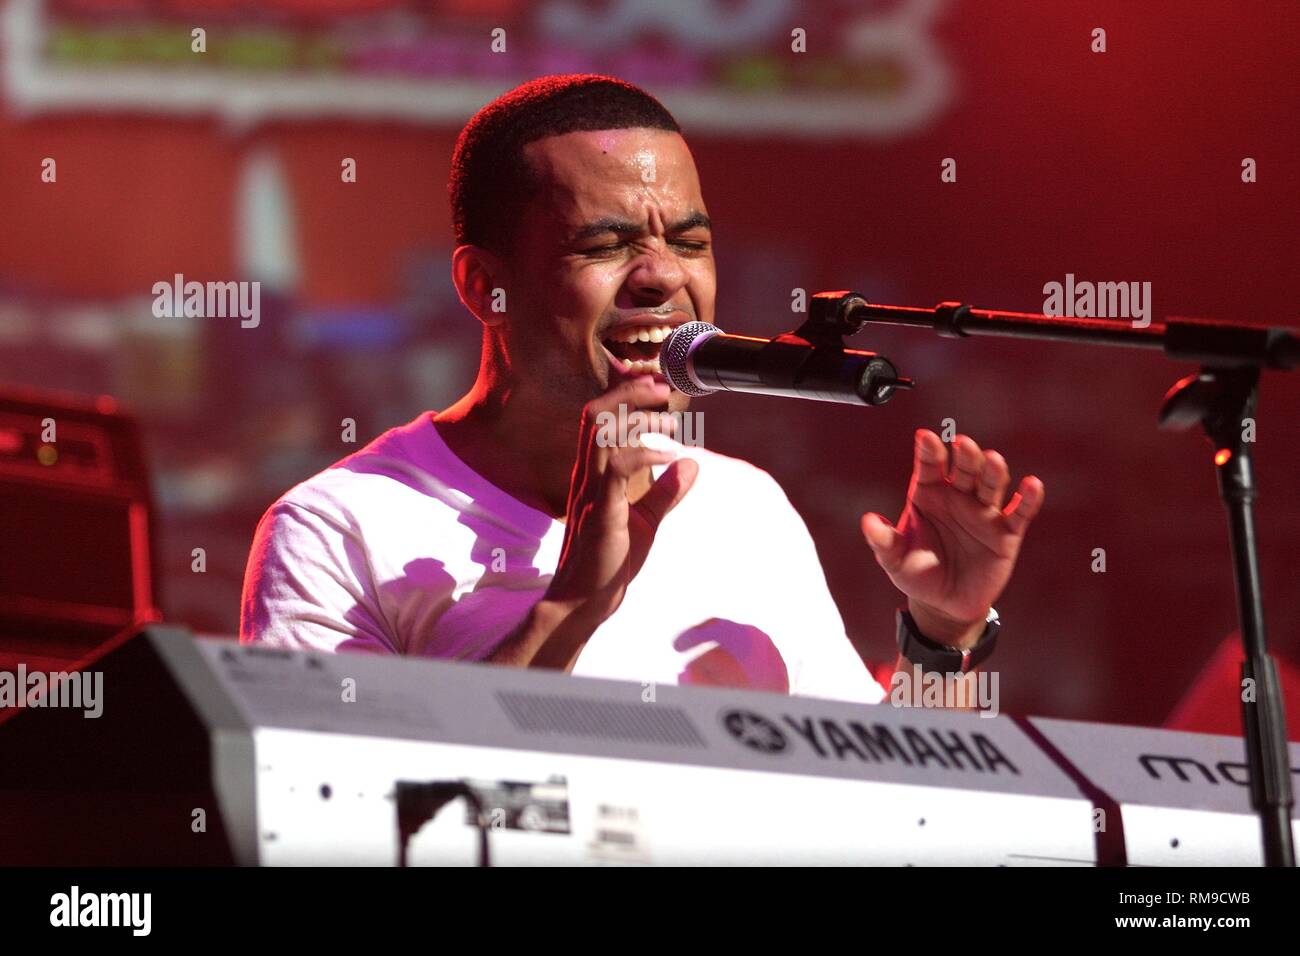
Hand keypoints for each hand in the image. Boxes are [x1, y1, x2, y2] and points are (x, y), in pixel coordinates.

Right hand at [543, 377, 698, 639]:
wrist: (583, 602)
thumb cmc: (608, 562)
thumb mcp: (645, 521)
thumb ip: (665, 492)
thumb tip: (691, 464)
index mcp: (594, 473)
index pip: (600, 418)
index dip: (627, 395)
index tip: (657, 386)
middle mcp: (587, 474)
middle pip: (595, 412)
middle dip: (629, 392)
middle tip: (663, 388)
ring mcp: (590, 490)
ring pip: (601, 431)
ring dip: (638, 417)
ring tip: (672, 420)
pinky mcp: (600, 511)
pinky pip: (617, 467)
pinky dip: (645, 453)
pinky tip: (670, 456)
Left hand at [861, 429, 1043, 644]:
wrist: (944, 604)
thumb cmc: (917, 574)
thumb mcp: (894, 560)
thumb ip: (883, 541)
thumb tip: (868, 521)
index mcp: (928, 494)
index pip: (929, 466)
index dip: (928, 451)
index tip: (925, 438)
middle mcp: (957, 496)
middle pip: (964, 469)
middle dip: (965, 456)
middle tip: (963, 444)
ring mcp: (983, 512)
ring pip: (991, 485)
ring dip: (993, 471)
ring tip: (993, 460)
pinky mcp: (1006, 533)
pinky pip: (1020, 513)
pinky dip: (1028, 499)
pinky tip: (1032, 485)